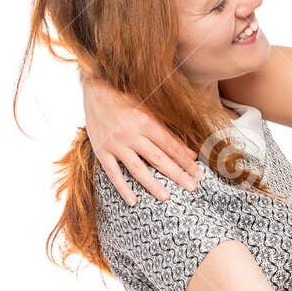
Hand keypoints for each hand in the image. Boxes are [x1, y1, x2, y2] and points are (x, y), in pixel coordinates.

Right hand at [83, 77, 201, 205]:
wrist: (93, 88)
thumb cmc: (125, 98)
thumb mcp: (149, 110)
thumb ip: (167, 131)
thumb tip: (190, 152)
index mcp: (145, 121)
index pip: (170, 146)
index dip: (185, 161)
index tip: (198, 173)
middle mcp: (130, 134)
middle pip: (158, 159)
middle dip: (177, 174)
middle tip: (193, 188)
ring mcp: (115, 144)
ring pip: (137, 169)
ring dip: (153, 185)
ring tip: (167, 198)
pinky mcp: (101, 150)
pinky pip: (113, 173)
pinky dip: (122, 188)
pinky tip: (133, 201)